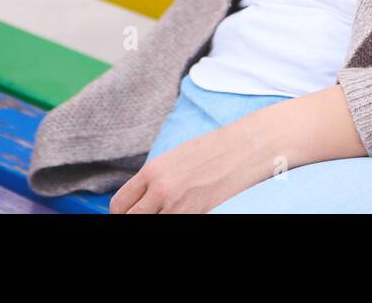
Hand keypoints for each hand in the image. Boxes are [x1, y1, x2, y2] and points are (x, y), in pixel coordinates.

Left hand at [109, 86, 366, 212]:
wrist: (252, 146)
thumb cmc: (218, 148)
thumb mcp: (178, 157)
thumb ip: (157, 178)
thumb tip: (143, 198)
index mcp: (154, 171)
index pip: (120, 205)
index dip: (122, 214)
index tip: (129, 216)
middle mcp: (162, 190)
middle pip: (130, 220)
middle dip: (135, 222)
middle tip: (148, 218)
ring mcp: (180, 206)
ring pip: (151, 225)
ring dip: (156, 222)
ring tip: (170, 214)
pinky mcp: (199, 215)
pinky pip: (176, 225)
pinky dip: (177, 223)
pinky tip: (189, 214)